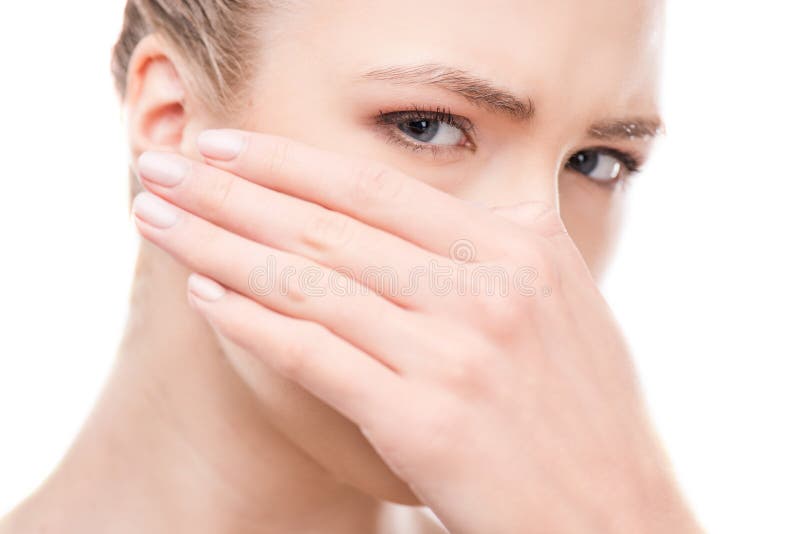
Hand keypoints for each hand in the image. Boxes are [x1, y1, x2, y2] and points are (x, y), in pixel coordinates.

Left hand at [132, 129, 700, 532]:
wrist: (615, 514)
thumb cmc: (582, 413)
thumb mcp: (561, 302)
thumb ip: (497, 250)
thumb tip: (421, 220)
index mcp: (518, 247)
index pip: (379, 188)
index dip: (290, 161)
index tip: (227, 146)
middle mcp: (487, 288)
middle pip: (330, 225)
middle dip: (231, 191)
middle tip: (163, 169)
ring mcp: (455, 353)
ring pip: (310, 283)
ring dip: (219, 247)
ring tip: (158, 221)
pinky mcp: (424, 420)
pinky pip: (317, 355)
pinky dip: (254, 322)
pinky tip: (206, 296)